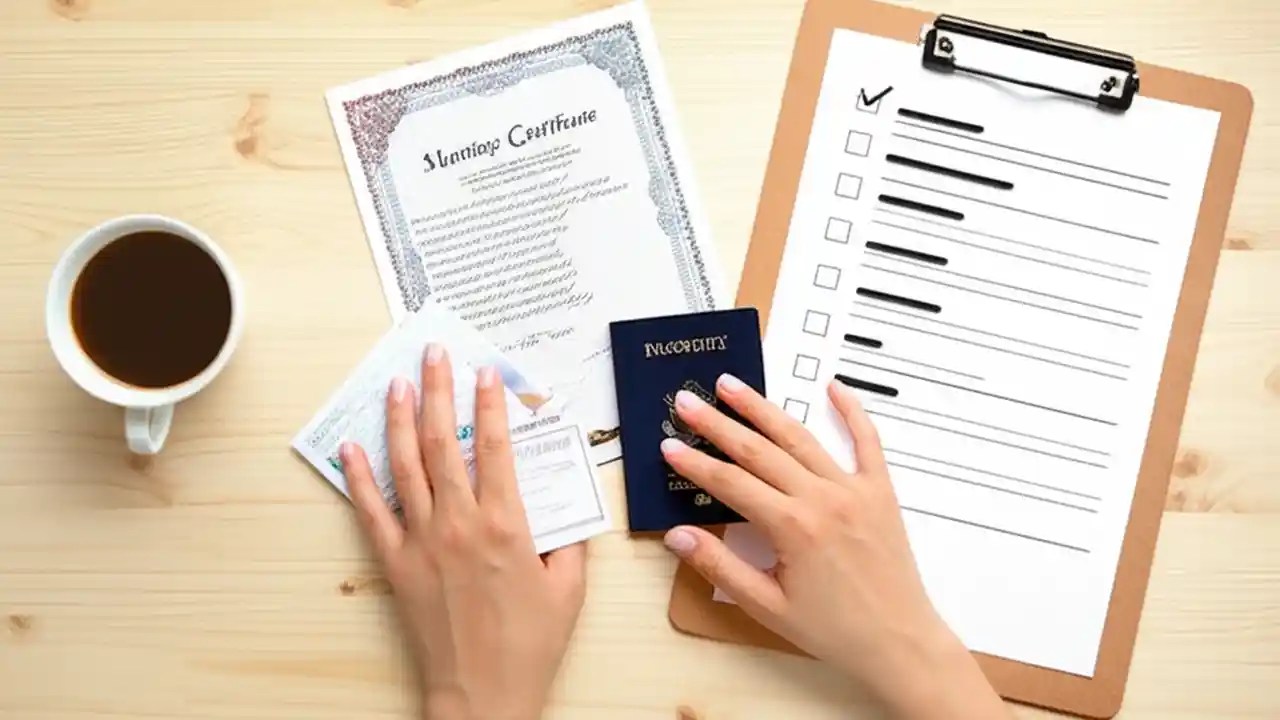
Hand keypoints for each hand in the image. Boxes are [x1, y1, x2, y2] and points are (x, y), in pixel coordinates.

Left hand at [341, 344, 585, 719]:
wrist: (483, 694)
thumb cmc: (530, 645)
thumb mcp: (569, 587)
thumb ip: (571, 539)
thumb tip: (567, 502)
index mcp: (508, 524)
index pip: (497, 447)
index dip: (491, 404)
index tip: (486, 373)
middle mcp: (460, 523)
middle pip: (446, 442)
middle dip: (440, 391)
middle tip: (434, 355)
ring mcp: (422, 542)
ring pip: (406, 466)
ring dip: (401, 419)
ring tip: (398, 384)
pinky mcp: (396, 565)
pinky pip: (371, 512)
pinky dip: (359, 477)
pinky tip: (352, 447)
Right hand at [660, 375, 1007, 719]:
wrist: (899, 643)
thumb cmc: (836, 631)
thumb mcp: (767, 606)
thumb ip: (720, 566)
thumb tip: (677, 537)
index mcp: (792, 527)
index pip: (730, 483)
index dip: (695, 464)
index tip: (670, 447)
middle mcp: (822, 499)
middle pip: (758, 450)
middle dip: (717, 424)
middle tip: (687, 402)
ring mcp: (853, 490)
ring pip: (800, 437)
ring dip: (762, 409)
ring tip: (732, 386)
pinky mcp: (879, 492)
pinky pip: (867, 441)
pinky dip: (851, 411)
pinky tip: (833, 387)